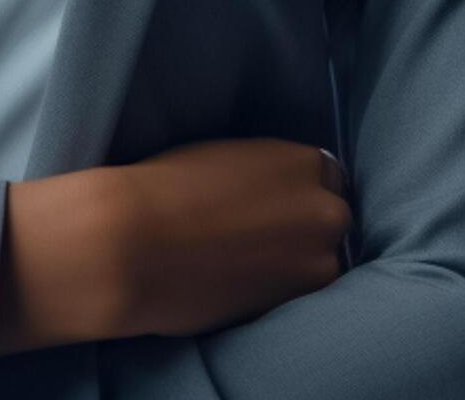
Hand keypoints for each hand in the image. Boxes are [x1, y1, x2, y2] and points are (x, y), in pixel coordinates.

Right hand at [99, 137, 353, 337]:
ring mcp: (317, 261)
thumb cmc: (166, 190)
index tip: (276, 206)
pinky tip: (240, 285)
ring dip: (295, 265)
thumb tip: (276, 196)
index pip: (327, 177)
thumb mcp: (228, 158)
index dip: (300, 193)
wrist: (134, 245)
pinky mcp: (297, 305)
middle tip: (260, 239)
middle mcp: (324, 209)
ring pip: (319, 263)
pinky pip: (299, 296)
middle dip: (304, 229)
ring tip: (247, 266)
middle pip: (329, 220)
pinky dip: (277, 292)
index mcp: (306, 160)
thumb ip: (266, 175)